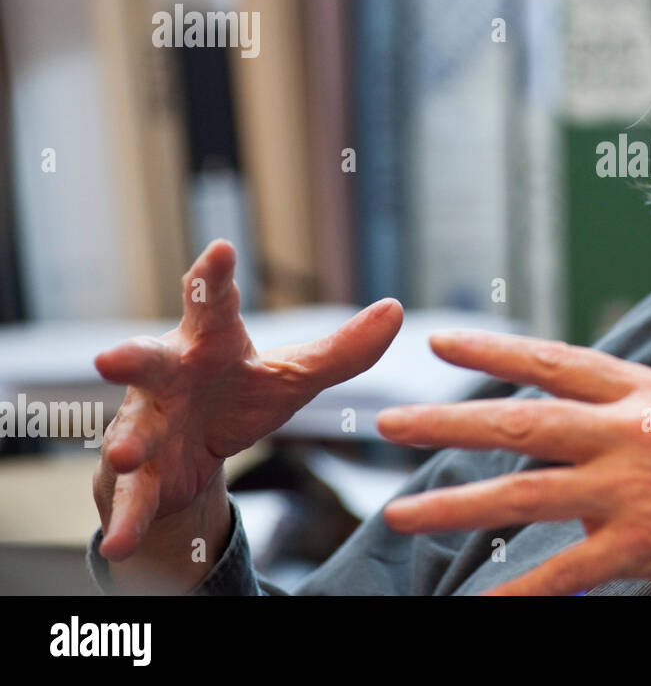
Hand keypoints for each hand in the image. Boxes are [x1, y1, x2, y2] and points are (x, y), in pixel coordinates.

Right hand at [92, 239, 402, 560]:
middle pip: (148, 362)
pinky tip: (122, 543)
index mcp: (209, 344)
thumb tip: (397, 308)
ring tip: (122, 455)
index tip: (222, 250)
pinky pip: (132, 499)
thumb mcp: (295, 375)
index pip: (212, 304)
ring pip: (131, 431)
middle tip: (110, 359)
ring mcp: (148, 426)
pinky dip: (128, 520)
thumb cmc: (240, 394)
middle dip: (130, 359)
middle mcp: (168, 378)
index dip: (214, 278)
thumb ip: (344, 350)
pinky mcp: (141, 476)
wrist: (194, 453)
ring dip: (125, 443)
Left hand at [376, 332, 650, 595]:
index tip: (441, 340)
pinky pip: (565, 571)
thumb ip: (623, 414)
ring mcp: (636, 485)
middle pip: (523, 421)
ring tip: (402, 515)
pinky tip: (479, 607)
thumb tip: (559, 423)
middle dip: (448, 422)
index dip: (495, 351)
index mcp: (643, 393)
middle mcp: (633, 429)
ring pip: (526, 492)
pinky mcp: (644, 541)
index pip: (555, 362)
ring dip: (456, 504)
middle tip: (389, 422)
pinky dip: (517, 593)